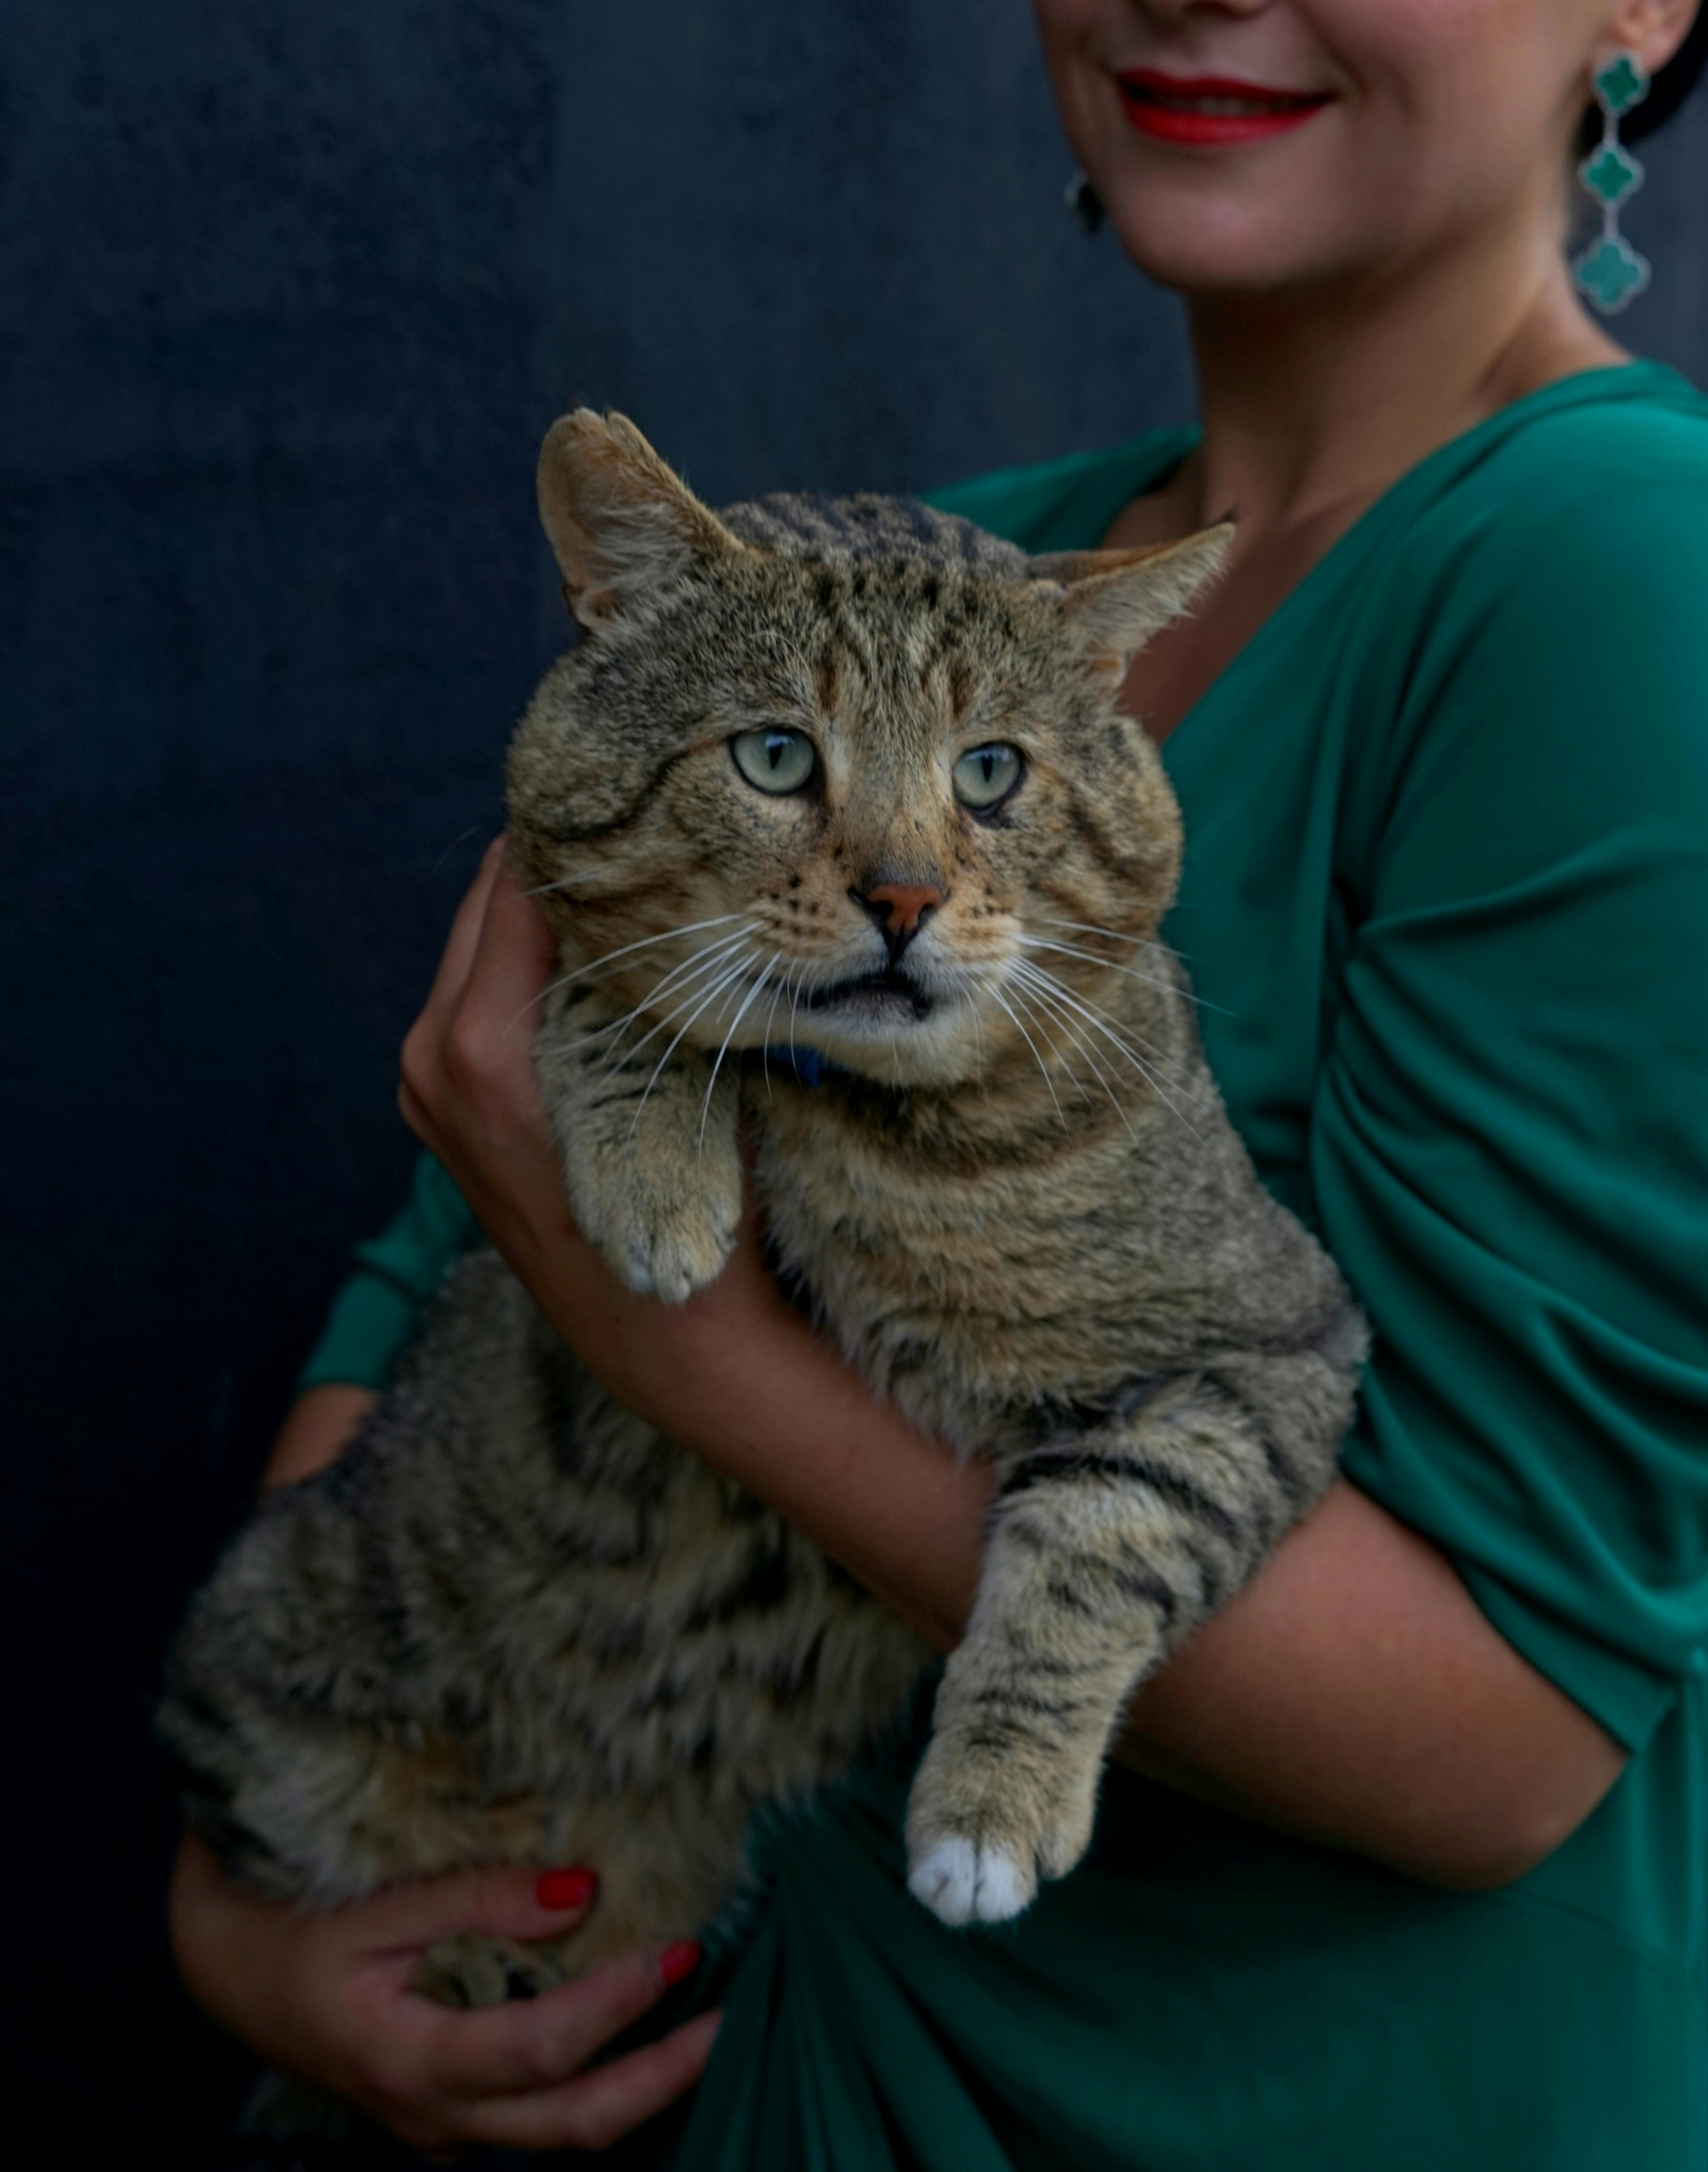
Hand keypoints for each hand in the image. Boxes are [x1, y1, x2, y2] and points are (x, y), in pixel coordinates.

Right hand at [169, 1830, 718, 2154]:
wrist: (224, 1966)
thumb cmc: (289, 1924)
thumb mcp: (376, 1901)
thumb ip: (479, 1896)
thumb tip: (580, 1891)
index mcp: (411, 2061)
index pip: (540, 2051)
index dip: (615, 2005)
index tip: (675, 1949)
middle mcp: (436, 2114)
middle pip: (571, 2126)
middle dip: (661, 2079)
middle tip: (731, 2021)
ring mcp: (445, 2122)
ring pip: (560, 2132)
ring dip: (639, 2085)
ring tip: (707, 2025)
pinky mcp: (451, 2106)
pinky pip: (537, 2112)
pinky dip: (596, 2077)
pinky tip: (637, 2027)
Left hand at [395, 836, 985, 1647]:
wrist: (674, 1344)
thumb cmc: (694, 1219)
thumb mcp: (679, 1074)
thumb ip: (640, 973)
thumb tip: (654, 868)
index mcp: (476, 1045)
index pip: (514, 880)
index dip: (578, 824)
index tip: (635, 778)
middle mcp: (432, 1059)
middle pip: (490, 905)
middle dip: (565, 860)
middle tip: (644, 813)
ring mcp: (428, 1089)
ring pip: (486, 948)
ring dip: (552, 910)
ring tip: (633, 872)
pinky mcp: (444, 1110)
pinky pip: (483, 997)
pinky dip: (533, 963)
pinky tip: (602, 950)